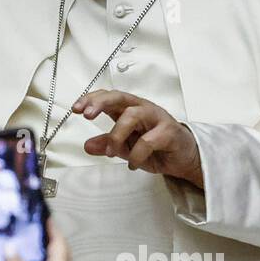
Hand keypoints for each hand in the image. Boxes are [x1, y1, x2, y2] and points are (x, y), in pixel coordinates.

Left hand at [73, 90, 203, 187]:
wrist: (184, 158)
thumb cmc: (156, 148)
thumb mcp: (125, 147)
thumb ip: (107, 144)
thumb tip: (87, 145)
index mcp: (129, 109)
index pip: (108, 96)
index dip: (91, 99)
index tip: (76, 109)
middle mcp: (142, 108)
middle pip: (119, 96)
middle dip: (100, 103)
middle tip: (86, 115)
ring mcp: (157, 118)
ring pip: (132, 115)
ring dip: (117, 134)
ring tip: (112, 152)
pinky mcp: (169, 132)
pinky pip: (149, 140)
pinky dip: (137, 154)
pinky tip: (133, 164)